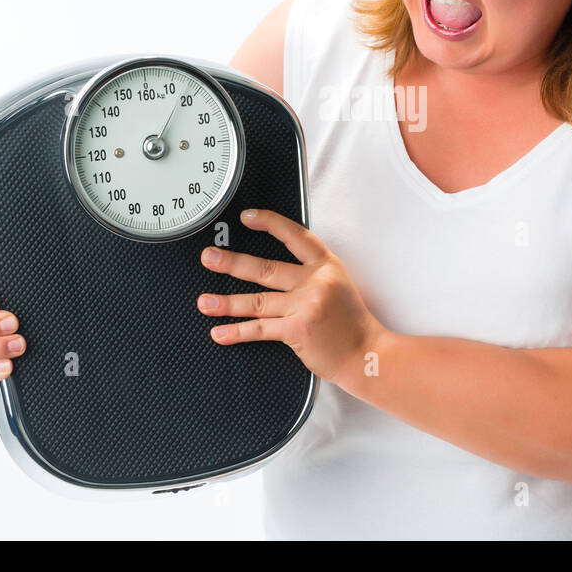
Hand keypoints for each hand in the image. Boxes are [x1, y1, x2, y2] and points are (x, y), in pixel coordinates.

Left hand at [197, 208, 387, 386]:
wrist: (367, 354)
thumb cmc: (351, 324)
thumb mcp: (338, 285)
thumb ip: (311, 274)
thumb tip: (275, 270)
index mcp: (326, 265)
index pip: (294, 236)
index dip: (269, 223)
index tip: (247, 217)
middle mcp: (315, 281)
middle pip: (265, 268)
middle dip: (232, 263)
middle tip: (209, 257)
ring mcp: (306, 305)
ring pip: (257, 301)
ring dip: (226, 302)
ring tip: (204, 301)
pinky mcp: (297, 329)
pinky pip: (260, 329)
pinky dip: (237, 332)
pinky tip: (220, 332)